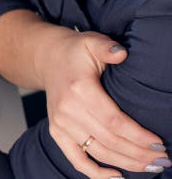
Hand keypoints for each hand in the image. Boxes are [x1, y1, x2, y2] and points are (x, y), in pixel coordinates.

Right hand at [39, 30, 168, 176]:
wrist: (47, 58)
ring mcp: (60, 124)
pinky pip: (76, 159)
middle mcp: (67, 110)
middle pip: (109, 141)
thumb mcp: (91, 42)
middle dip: (140, 154)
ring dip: (126, 163)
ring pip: (98, 152)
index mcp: (79, 90)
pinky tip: (117, 176)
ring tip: (150, 167)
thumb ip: (106, 47)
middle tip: (163, 159)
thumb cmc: (74, 52)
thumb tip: (121, 53)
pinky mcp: (57, 132)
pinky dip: (96, 173)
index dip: (138, 136)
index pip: (114, 122)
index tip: (159, 143)